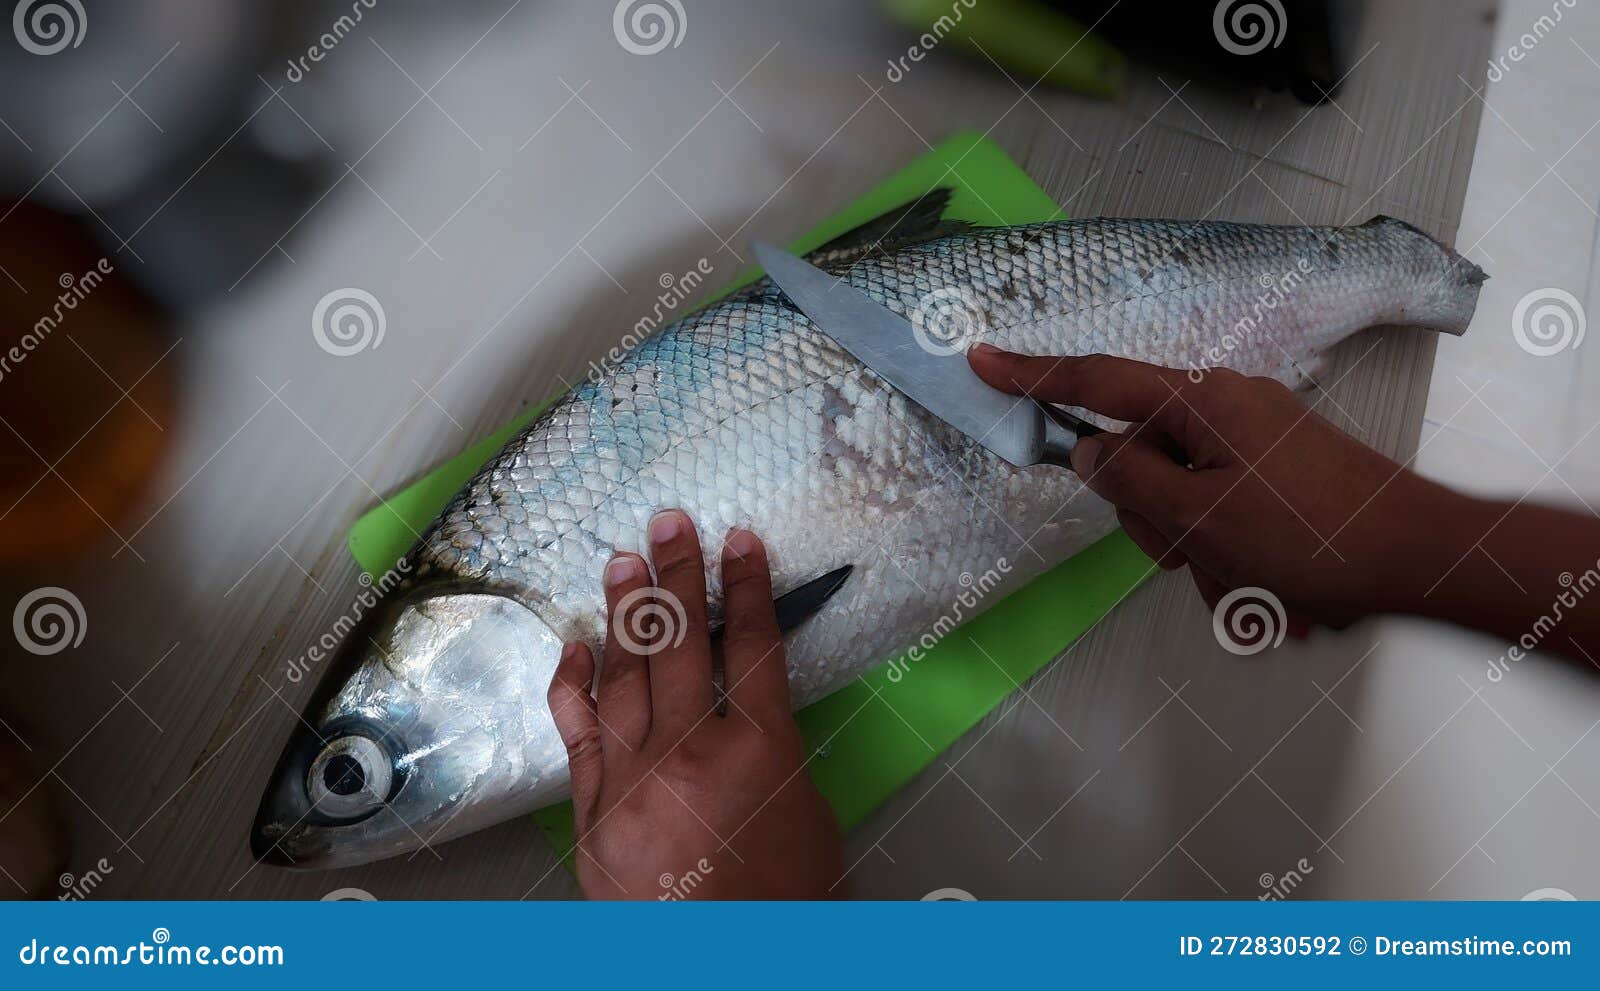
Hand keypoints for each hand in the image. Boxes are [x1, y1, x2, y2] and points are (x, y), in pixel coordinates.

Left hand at [545, 510, 842, 899]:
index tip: (738, 540)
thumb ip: (772, 752)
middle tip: (669, 521)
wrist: (723, 966)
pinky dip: (574, 685)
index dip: (745, 586)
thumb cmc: (783, 903)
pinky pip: (577, 734)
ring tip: (624, 560)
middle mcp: (691, 752)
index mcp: (759, 752)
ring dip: (627, 613)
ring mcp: (632, 779)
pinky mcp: (590, 811)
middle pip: (682, 644)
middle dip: (678, 575)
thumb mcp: (807, 815)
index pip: (752, 646)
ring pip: (625, 677)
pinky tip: (577, 644)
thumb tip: (742, 712)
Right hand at [968, 345, 1462, 627]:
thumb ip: (1128, 480)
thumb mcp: (1198, 516)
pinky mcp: (1282, 478)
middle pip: (1140, 459)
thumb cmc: (1309, 535)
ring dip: (1199, 551)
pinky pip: (1223, 516)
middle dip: (1153, 520)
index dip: (1034, 376)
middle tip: (1192, 556)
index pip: (1098, 380)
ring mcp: (1259, 443)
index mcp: (1202, 401)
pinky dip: (1233, 557)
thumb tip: (1091, 450)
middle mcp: (1228, 409)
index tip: (982, 359)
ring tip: (1249, 580)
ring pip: (1181, 500)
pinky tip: (1273, 588)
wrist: (1422, 559)